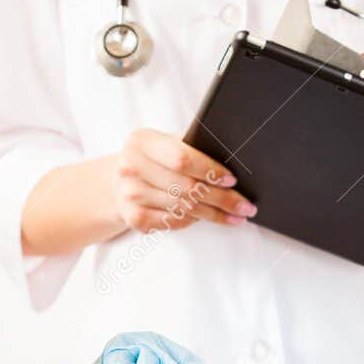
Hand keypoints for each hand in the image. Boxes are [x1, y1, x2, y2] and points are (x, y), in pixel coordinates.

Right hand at [113, 128, 256, 232]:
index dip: (210, 171)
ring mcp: (130, 194)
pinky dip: (193, 220)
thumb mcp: (166, 144)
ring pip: (183, 208)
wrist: (118, 182)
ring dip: (214, 214)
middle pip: (186, 187)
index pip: (182, 158)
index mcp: (142, 141)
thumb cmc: (153, 160)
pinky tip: (207, 218)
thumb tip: (232, 159)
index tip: (232, 180)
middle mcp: (131, 167)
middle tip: (245, 206)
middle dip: (222, 198)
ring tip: (236, 216)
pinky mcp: (134, 218)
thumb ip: (191, 148)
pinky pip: (173, 222)